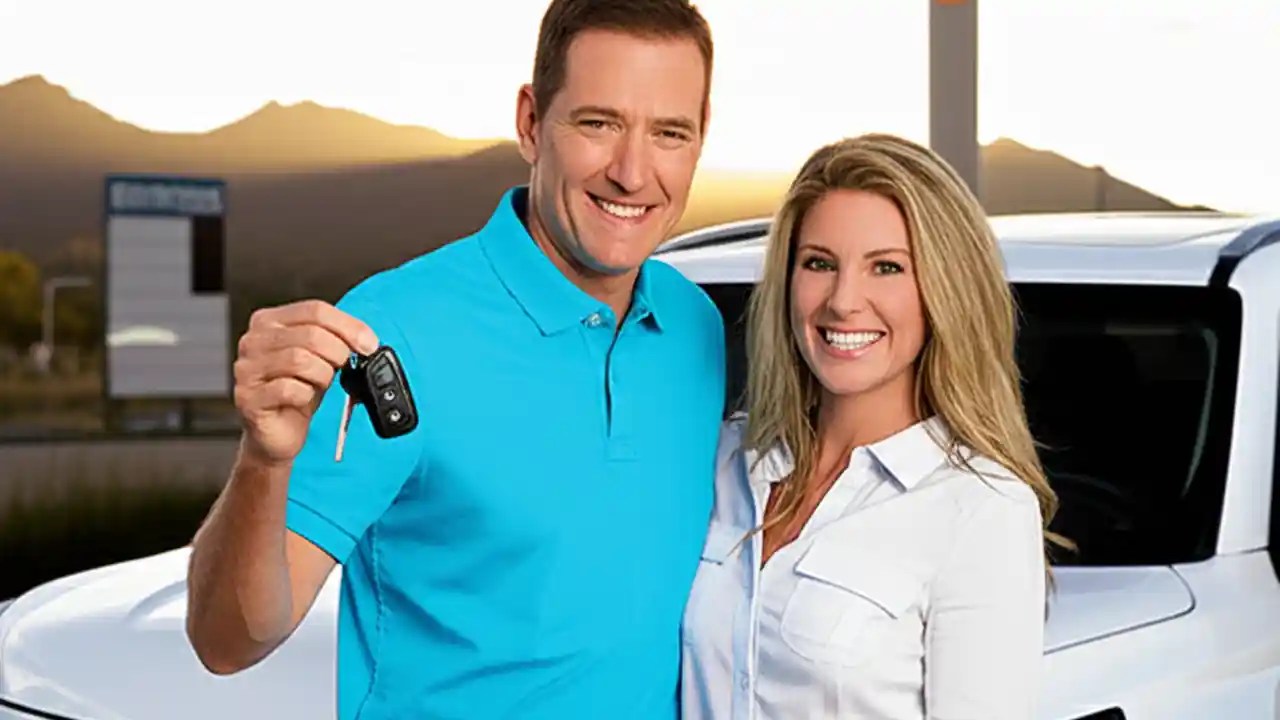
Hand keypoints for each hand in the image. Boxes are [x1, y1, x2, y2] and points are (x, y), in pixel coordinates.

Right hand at [232, 300, 378, 466]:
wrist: (277, 432)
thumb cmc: (297, 392)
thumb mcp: (320, 358)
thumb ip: (336, 340)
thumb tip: (365, 340)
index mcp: (270, 321)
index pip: (315, 309)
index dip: (349, 326)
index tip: (369, 344)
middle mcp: (254, 341)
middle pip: (311, 333)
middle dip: (338, 352)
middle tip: (344, 367)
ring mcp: (247, 369)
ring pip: (299, 359)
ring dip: (323, 375)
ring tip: (321, 384)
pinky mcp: (248, 398)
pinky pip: (287, 389)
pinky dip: (306, 395)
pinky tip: (303, 399)